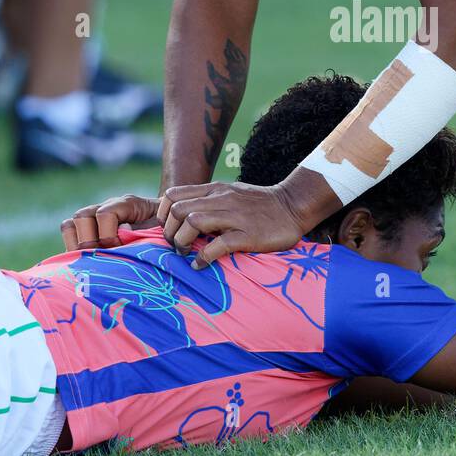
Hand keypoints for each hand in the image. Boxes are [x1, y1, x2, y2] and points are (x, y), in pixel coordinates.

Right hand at [60, 194, 163, 250]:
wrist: (168, 225)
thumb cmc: (165, 230)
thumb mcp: (160, 231)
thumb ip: (143, 232)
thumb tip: (122, 232)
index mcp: (126, 204)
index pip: (105, 214)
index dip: (109, 235)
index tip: (119, 249)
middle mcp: (105, 207)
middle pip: (81, 217)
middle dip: (90, 242)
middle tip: (103, 257)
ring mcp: (94, 218)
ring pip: (69, 225)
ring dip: (77, 246)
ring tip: (93, 260)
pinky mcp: (88, 231)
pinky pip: (69, 236)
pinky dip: (73, 250)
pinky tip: (88, 263)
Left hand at [156, 180, 307, 267]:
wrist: (293, 205)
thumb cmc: (260, 204)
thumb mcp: (231, 194)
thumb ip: (209, 202)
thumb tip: (185, 218)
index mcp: (214, 190)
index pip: (173, 195)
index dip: (163, 214)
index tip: (169, 229)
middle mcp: (220, 200)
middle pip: (178, 210)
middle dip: (170, 232)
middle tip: (177, 246)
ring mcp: (234, 216)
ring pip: (192, 223)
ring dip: (183, 243)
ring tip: (187, 254)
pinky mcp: (247, 234)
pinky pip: (217, 246)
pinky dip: (204, 258)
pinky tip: (201, 265)